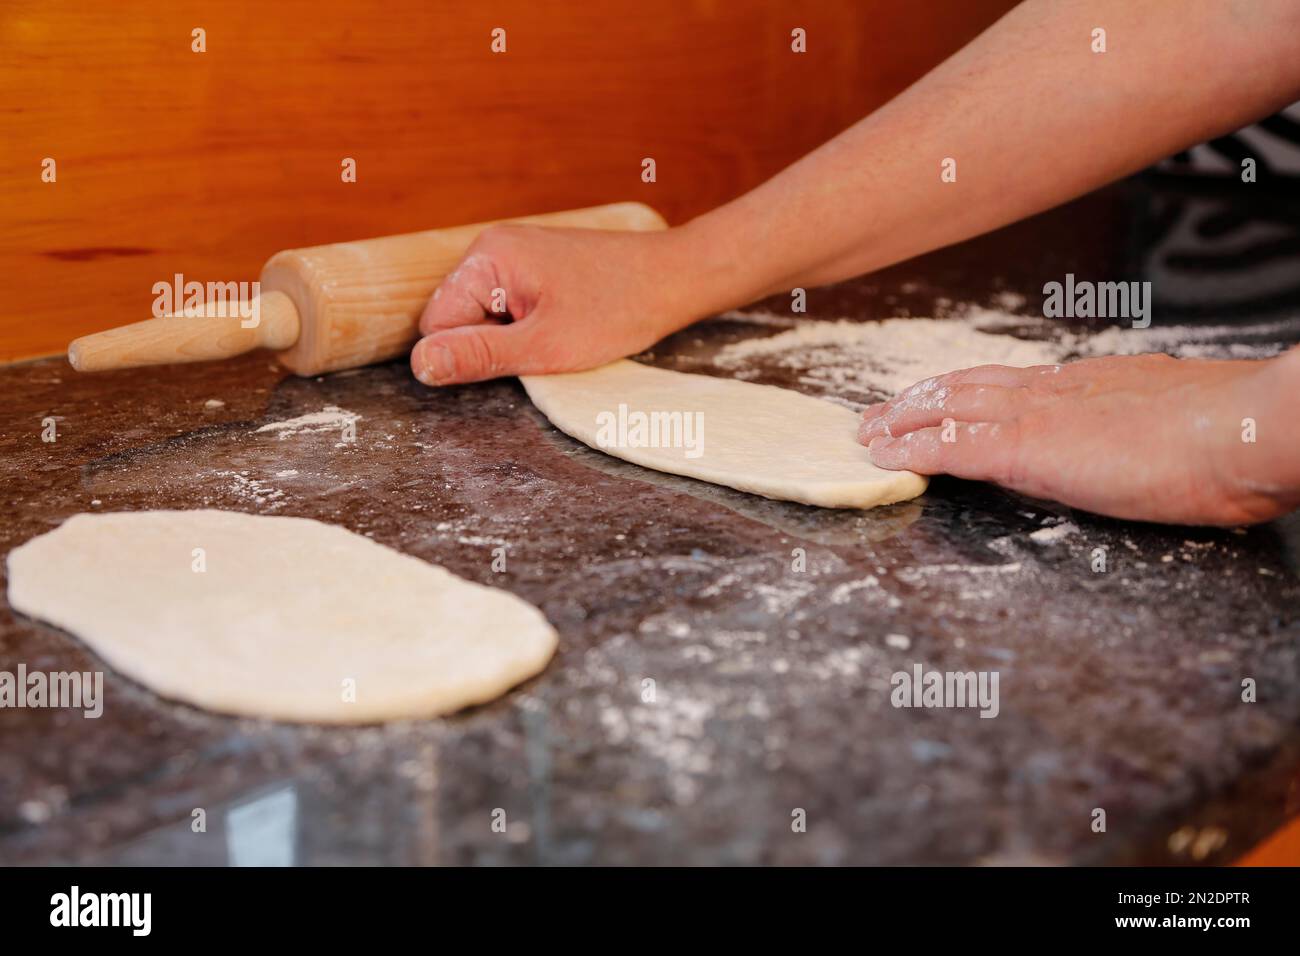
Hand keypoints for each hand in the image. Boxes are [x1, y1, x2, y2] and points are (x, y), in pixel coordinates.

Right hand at [410, 224, 693, 384]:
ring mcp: (515, 255)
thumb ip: (479, 355)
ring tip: (560, 333)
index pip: (436, 322)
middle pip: (457, 317)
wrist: (676, 279)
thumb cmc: (620, 308)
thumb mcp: (545, 346)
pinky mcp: (535, 267)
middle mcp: (494, 247)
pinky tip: (566, 325)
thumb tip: (420, 367)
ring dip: (514, 338)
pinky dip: (530, 326)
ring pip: (484, 316)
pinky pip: (508, 307)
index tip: (519, 355)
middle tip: (544, 345)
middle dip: (492, 344)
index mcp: (488, 257)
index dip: (471, 353)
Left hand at [858, 351, 1299, 525]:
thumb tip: (1116, 441)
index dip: (963, 389)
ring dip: (900, 421)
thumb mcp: (1168, 417)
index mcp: (1087, 382)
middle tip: (881, 412)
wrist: (1241, 428)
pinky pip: (951, 446)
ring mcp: (1036, 414)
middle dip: (917, 399)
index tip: (938, 397)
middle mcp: (1053, 388)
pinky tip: (884, 458)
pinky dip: (911, 450)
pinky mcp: (1026, 447)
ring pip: (946, 408)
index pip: (1007, 380)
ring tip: (868, 433)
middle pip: (964, 386)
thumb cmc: (1226, 432)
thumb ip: (1131, 424)